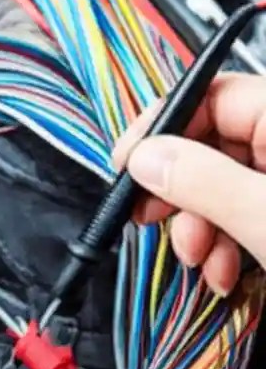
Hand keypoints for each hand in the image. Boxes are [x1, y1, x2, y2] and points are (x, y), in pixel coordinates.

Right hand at [119, 72, 265, 294]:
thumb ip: (204, 182)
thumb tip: (146, 158)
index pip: (209, 95)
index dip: (160, 129)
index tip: (126, 165)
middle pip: (209, 144)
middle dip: (177, 191)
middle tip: (150, 216)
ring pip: (221, 185)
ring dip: (197, 228)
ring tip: (203, 259)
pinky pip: (242, 214)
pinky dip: (225, 245)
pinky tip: (227, 273)